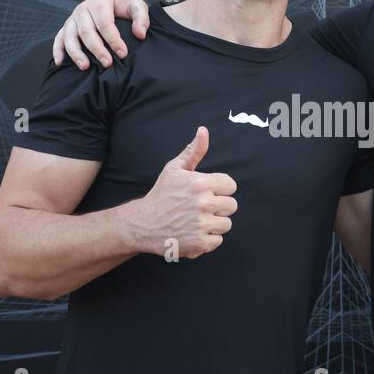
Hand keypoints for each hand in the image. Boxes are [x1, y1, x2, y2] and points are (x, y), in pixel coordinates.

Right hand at [53, 0, 151, 69]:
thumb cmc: (123, 4)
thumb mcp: (136, 6)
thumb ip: (141, 18)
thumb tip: (140, 34)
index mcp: (100, 3)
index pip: (105, 24)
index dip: (113, 40)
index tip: (122, 53)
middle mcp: (83, 9)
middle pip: (87, 32)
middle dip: (97, 49)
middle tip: (108, 63)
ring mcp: (73, 18)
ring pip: (70, 36)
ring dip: (76, 53)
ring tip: (85, 67)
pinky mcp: (68, 26)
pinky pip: (59, 38)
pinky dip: (58, 50)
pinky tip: (60, 63)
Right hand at [139, 127, 237, 258]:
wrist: (142, 224)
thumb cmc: (161, 194)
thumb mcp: (174, 169)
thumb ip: (193, 151)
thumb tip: (203, 130)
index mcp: (200, 183)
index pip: (231, 186)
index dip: (219, 189)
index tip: (206, 193)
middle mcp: (203, 203)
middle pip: (232, 206)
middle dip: (218, 207)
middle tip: (200, 208)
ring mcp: (202, 224)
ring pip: (226, 224)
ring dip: (214, 224)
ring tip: (196, 221)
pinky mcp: (200, 243)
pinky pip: (218, 241)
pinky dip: (207, 240)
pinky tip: (193, 233)